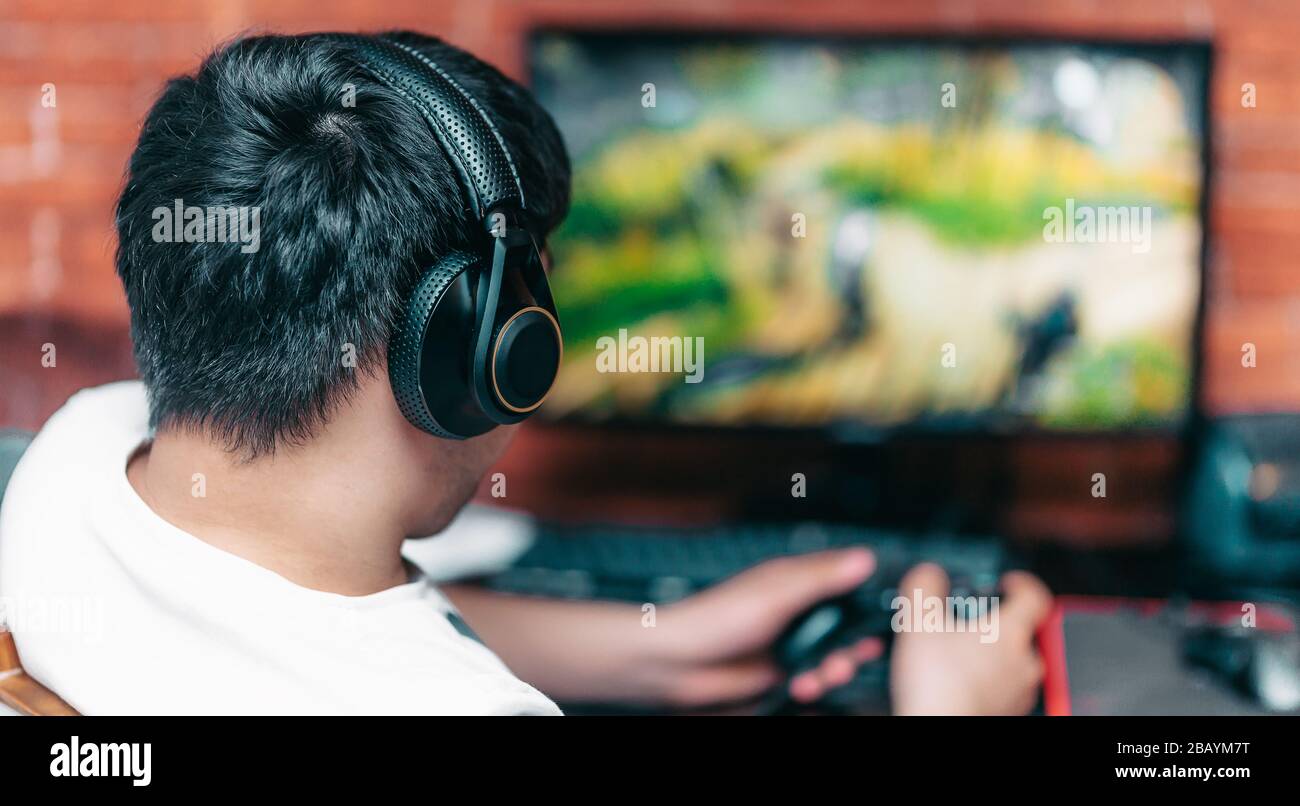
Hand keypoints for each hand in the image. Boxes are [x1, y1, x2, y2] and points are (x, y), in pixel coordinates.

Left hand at [649, 548, 881, 708]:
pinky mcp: (782, 670)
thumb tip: (863, 558)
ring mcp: (790, 641)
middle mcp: (797, 609)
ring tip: (823, 675)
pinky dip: (815, 683)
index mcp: (796, 580)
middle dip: (856, 642)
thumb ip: (822, 578)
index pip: (847, 581)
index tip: (892, 612)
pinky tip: (802, 686)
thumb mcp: (775, 593)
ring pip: (834, 654)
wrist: (677, 664)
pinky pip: (814, 677)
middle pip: (847, 624)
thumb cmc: (715, 618)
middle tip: (858, 652)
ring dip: (834, 667)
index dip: (871, 596)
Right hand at [889, 563, 1051, 714]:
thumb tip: (929, 574)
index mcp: (1010, 633)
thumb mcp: (918, 623)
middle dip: (997, 622)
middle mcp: (1024, 662)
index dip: (1021, 583)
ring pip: (1014, 660)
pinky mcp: (1010, 711)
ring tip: (959, 654)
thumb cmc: (937, 684)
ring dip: (993, 653)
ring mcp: (1020, 690)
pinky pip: (1006, 686)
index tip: (1006, 582)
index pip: (1036, 595)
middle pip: (1023, 630)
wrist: (939, 728)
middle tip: (968, 622)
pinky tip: (961, 680)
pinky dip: (989, 678)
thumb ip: (924, 587)